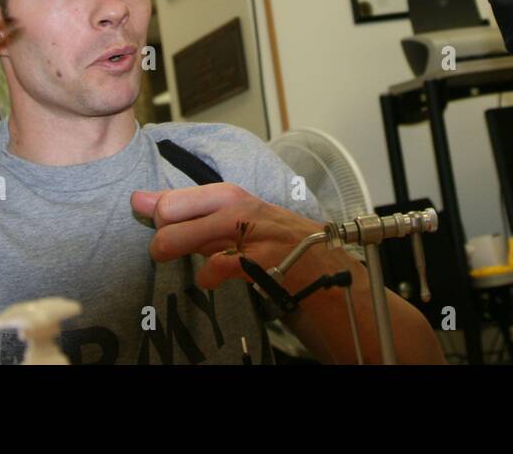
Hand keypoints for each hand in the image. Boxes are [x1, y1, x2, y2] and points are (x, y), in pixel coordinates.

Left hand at [131, 184, 335, 290]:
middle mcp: (234, 207)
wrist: (313, 255)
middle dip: (161, 237)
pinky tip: (213, 278)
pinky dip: (207, 279)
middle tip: (170, 248)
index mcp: (226, 193)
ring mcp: (245, 233)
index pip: (170, 198)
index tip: (164, 225)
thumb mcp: (226, 214)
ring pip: (184, 239)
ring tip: (191, 259)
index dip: (156, 216)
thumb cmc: (262, 234)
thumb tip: (136, 200)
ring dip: (178, 253)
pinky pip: (213, 270)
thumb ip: (182, 208)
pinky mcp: (256, 260)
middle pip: (168, 214)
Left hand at [133, 185, 444, 363]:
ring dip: (192, 231)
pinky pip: (248, 261)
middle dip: (184, 204)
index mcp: (278, 221)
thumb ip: (237, 252)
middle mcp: (284, 224)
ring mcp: (289, 243)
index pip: (228, 196)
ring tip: (160, 247)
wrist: (365, 317)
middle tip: (147, 212)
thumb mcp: (273, 266)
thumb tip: (192, 247)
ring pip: (233, 222)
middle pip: (228, 200)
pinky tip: (207, 280)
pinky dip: (221, 267)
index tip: (148, 201)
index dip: (186, 197)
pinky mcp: (290, 269)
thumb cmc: (320, 294)